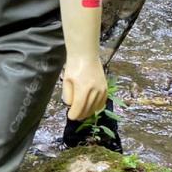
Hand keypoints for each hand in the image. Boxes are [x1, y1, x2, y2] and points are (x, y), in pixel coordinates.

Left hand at [59, 0, 106, 120]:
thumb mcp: (67, 81)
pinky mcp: (105, 88)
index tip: (70, 117)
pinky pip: (102, 102)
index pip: (79, 108)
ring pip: (95, 108)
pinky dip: (96, 107)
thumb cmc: (74, 66)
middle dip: (80, 115)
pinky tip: (90, 107)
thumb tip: (71, 106)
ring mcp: (102, 90)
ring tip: (81, 113)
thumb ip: (68, 95)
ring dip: (88, 112)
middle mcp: (95, 91)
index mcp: (84, 89)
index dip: (74, 115)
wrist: (86, 55)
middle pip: (88, 110)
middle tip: (74, 116)